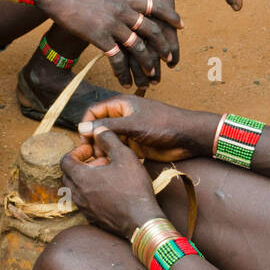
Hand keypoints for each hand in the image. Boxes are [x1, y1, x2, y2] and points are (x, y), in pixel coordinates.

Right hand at [36, 0, 180, 89]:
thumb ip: (118, 4)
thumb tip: (127, 11)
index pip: (155, 6)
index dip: (170, 16)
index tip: (182, 25)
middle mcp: (123, 10)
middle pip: (151, 31)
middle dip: (163, 47)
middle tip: (169, 60)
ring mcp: (113, 24)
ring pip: (138, 48)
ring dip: (146, 64)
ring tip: (150, 77)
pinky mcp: (100, 37)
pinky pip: (117, 58)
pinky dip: (123, 72)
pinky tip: (125, 81)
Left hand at [60, 127, 161, 237]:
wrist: (140, 221)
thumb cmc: (133, 188)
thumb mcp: (124, 156)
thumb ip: (109, 139)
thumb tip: (98, 130)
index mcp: (81, 177)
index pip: (65, 160)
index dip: (77, 151)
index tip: (91, 150)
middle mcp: (78, 194)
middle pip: (67, 175)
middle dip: (80, 165)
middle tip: (99, 162)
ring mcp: (84, 208)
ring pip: (76, 190)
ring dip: (86, 180)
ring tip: (106, 177)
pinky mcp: (92, 219)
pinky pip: (84, 203)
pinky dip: (91, 194)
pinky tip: (110, 192)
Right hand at [78, 95, 215, 161]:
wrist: (188, 137)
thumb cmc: (163, 124)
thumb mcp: (133, 124)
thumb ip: (107, 126)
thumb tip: (81, 128)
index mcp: (121, 105)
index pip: (93, 112)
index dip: (86, 125)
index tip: (85, 141)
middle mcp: (122, 116)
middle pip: (99, 127)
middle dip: (94, 141)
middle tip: (95, 155)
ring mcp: (129, 131)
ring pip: (108, 140)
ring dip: (104, 151)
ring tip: (104, 162)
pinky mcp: (136, 144)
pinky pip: (119, 150)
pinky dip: (114, 156)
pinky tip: (114, 165)